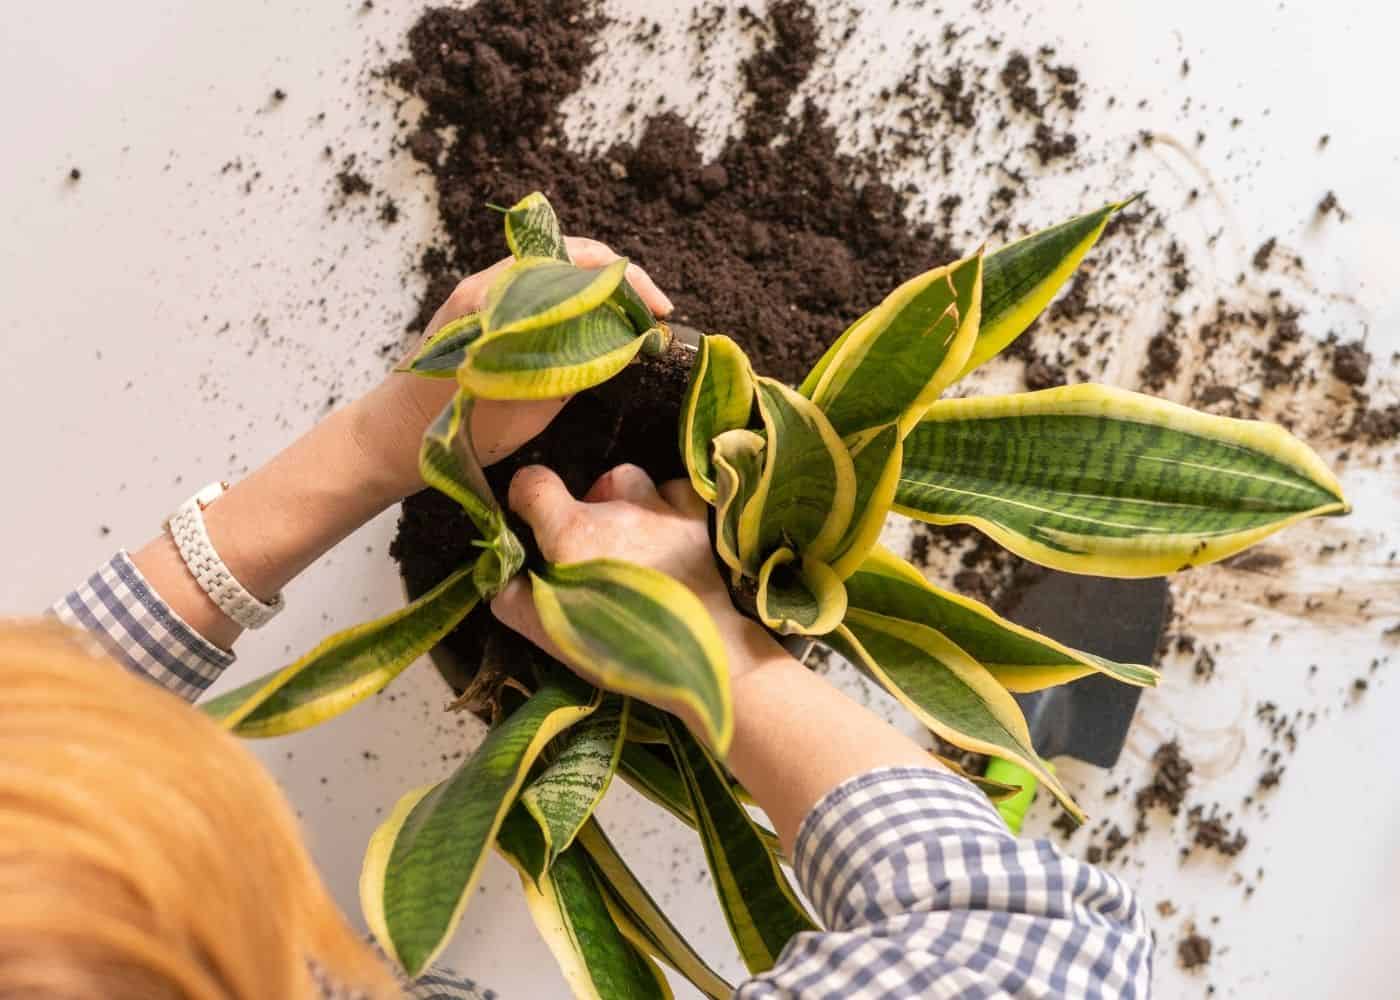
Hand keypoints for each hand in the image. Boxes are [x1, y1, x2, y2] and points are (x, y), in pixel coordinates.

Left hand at [352, 239, 672, 499]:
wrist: (392, 435)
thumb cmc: (456, 429)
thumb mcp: (531, 403)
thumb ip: (577, 362)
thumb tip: (627, 341)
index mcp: (499, 299)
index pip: (580, 266)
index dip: (629, 283)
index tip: (659, 311)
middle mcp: (489, 282)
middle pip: (570, 254)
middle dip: (620, 277)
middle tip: (652, 312)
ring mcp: (482, 288)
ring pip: (555, 265)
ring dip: (598, 283)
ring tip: (630, 314)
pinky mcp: (479, 302)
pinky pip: (536, 282)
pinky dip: (572, 293)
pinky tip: (592, 319)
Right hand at [490, 464, 792, 706]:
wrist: (698, 659)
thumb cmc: (618, 651)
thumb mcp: (548, 635)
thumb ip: (514, 599)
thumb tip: (502, 577)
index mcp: (572, 533)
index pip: (533, 482)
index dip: (527, 496)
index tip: (531, 518)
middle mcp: (616, 511)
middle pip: (590, 487)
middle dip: (584, 512)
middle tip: (591, 553)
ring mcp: (660, 511)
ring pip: (632, 480)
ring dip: (625, 501)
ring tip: (629, 538)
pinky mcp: (696, 521)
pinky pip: (675, 491)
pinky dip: (667, 505)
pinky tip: (665, 532)